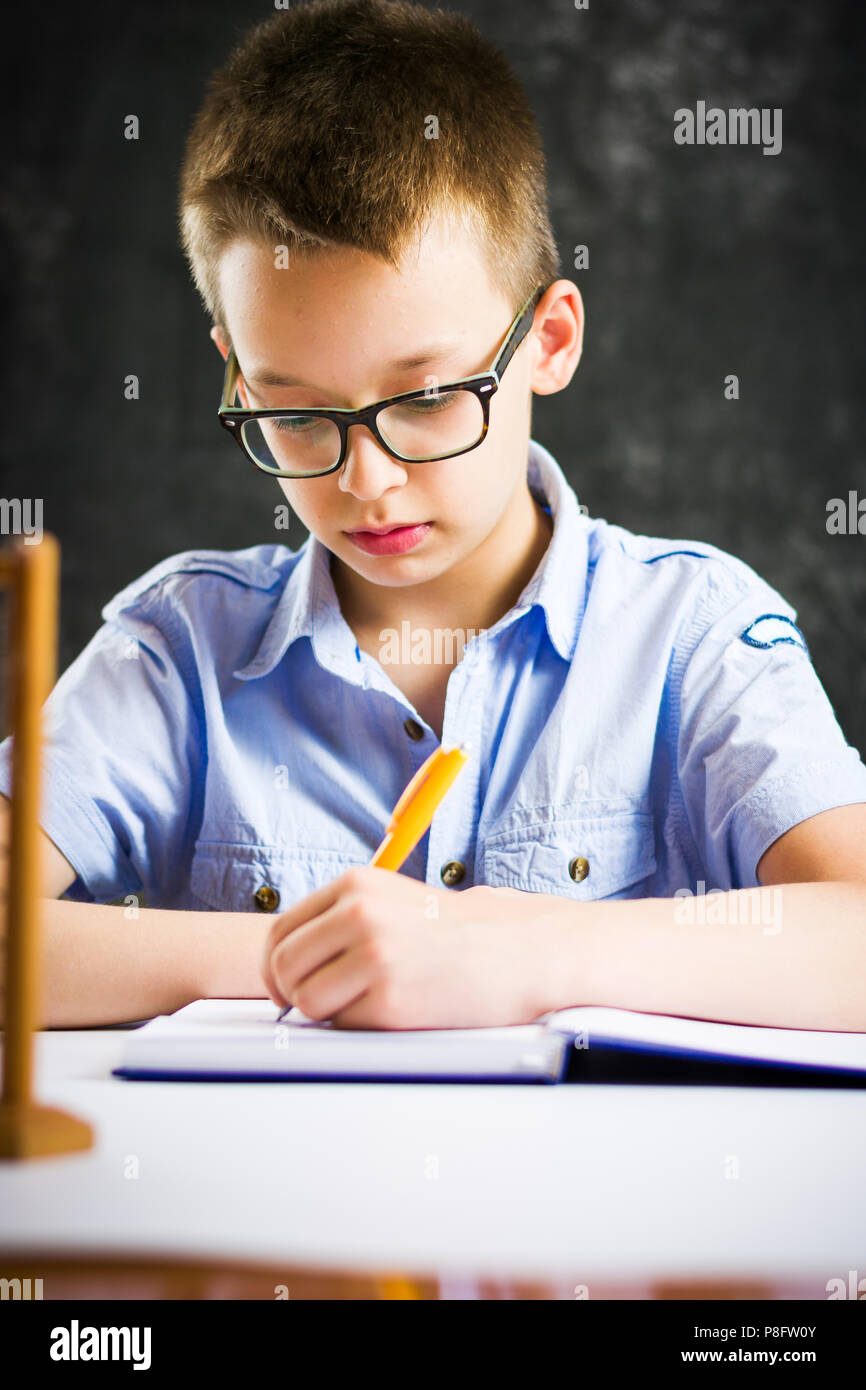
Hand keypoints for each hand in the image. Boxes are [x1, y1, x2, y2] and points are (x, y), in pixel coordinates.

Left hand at [260, 866, 565, 1029]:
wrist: (518, 951)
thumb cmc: (457, 934)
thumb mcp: (393, 901)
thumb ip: (342, 918)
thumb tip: (286, 960)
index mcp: (355, 885)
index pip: (281, 930)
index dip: (276, 966)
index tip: (288, 985)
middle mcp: (359, 913)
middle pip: (283, 966)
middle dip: (292, 993)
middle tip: (318, 1004)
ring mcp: (374, 955)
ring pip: (304, 1000)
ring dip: (327, 1011)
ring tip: (367, 1002)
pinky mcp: (390, 998)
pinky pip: (343, 1025)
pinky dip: (360, 1026)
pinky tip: (396, 1010)